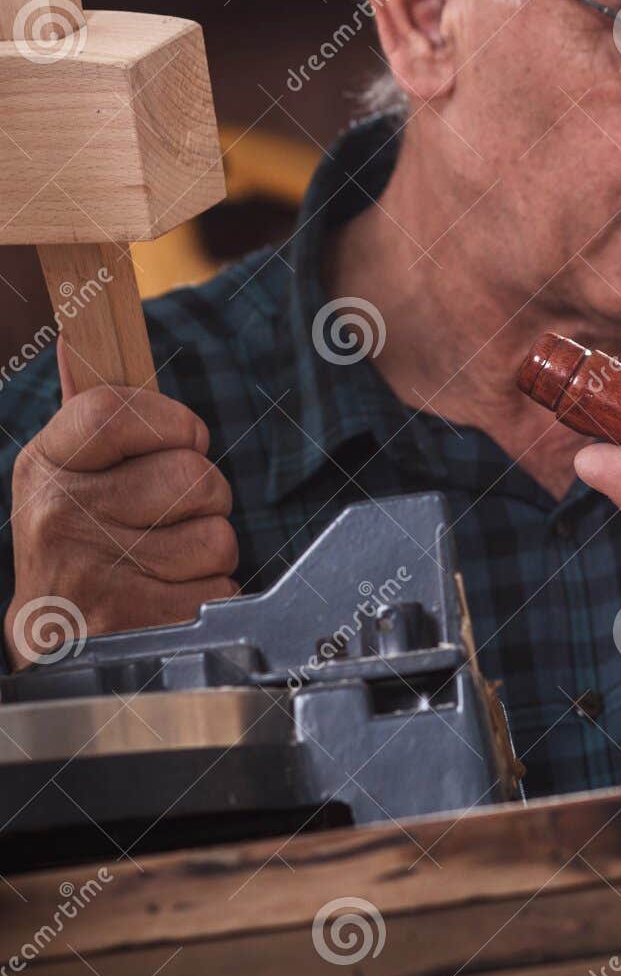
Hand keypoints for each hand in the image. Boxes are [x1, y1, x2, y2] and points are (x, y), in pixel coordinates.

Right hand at [5, 373, 238, 667]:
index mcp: (46, 467)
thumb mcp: (68, 475)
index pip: (118, 410)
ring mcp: (93, 572)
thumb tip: (81, 335)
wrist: (54, 640)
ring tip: (167, 563)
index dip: (173, 422)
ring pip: (217, 536)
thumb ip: (90, 415)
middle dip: (206, 498)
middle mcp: (60, 516)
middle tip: (173, 518)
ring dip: (209, 553)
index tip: (183, 440)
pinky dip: (210, 595)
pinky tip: (169, 598)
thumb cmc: (79, 542)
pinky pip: (220, 588)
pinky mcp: (132, 620)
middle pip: (194, 476)